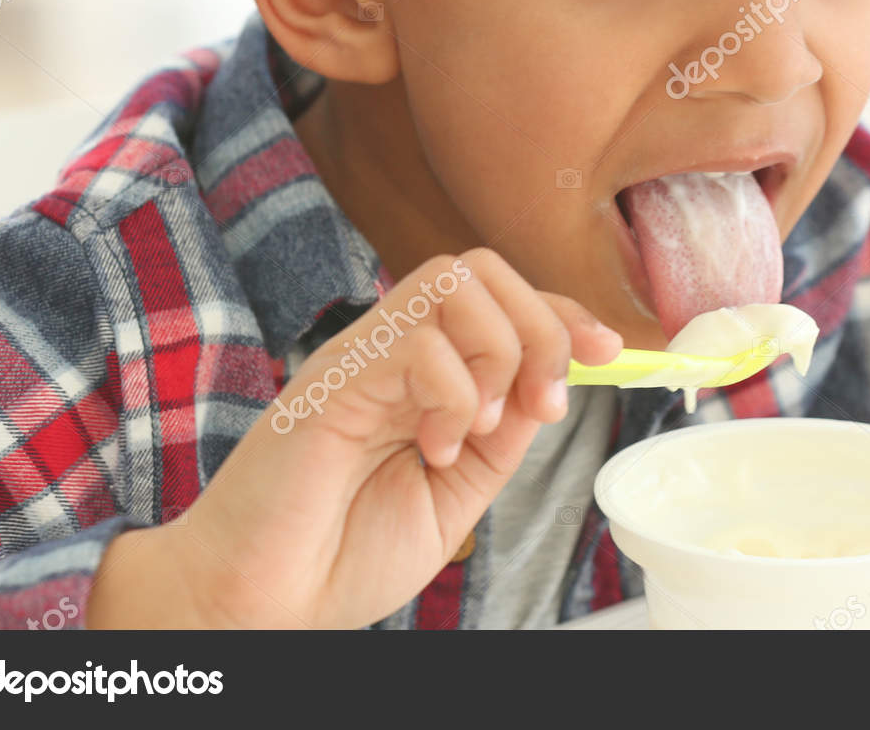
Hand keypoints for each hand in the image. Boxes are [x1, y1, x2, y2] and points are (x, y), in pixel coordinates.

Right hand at [86, 248, 620, 628]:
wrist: (259, 603)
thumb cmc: (340, 554)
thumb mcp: (457, 492)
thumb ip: (500, 435)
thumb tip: (552, 383)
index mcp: (421, 372)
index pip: (501, 298)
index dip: (563, 311)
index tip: (610, 351)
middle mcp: (389, 350)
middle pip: (482, 267)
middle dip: (541, 323)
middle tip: (540, 405)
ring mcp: (356, 358)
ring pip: (452, 282)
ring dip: (496, 352)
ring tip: (477, 429)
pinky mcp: (328, 380)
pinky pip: (414, 340)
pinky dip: (450, 391)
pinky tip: (432, 446)